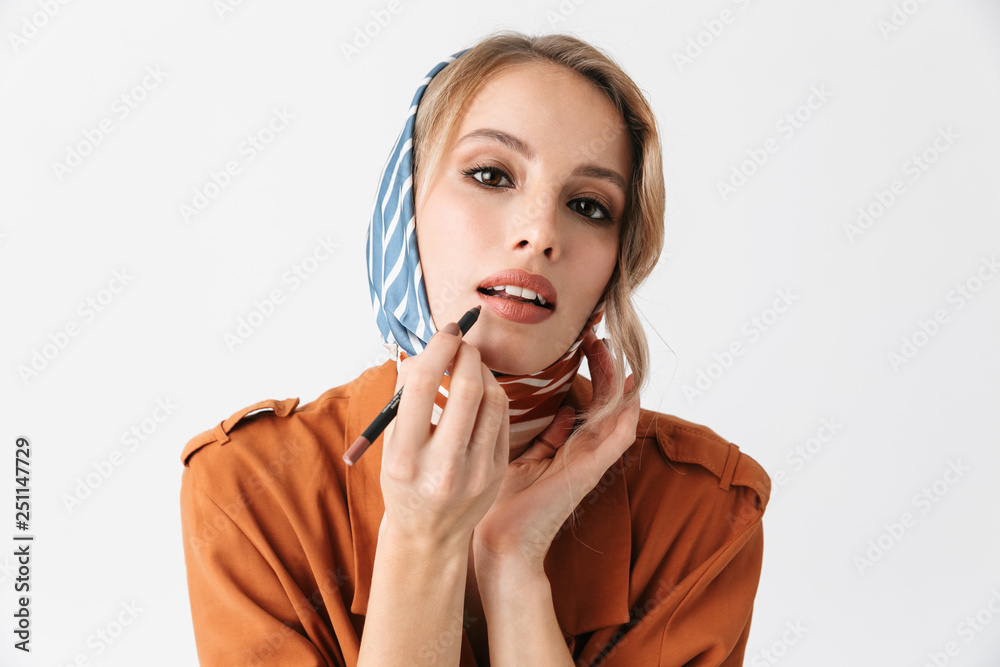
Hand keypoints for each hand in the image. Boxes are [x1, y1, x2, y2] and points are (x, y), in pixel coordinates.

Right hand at [380, 322, 509, 552]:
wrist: (428, 537)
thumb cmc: (403, 482)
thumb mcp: (390, 444)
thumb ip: (405, 397)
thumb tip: (427, 350)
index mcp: (405, 458)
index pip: (424, 385)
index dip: (438, 348)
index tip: (445, 332)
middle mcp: (442, 467)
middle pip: (466, 388)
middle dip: (466, 354)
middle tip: (461, 342)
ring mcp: (475, 472)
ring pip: (493, 400)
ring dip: (483, 371)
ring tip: (469, 364)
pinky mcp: (497, 473)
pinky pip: (502, 419)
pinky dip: (493, 395)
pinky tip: (481, 390)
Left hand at [471, 330, 639, 573]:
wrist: (501, 539)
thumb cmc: (505, 502)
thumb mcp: (521, 455)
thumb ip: (543, 434)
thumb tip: (559, 407)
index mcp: (567, 449)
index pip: (588, 402)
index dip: (590, 372)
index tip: (583, 342)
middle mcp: (583, 453)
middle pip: (605, 402)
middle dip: (604, 367)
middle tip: (596, 337)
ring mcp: (590, 462)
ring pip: (617, 415)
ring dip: (616, 381)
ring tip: (609, 351)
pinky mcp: (590, 471)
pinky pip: (618, 439)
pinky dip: (627, 413)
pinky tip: (628, 389)